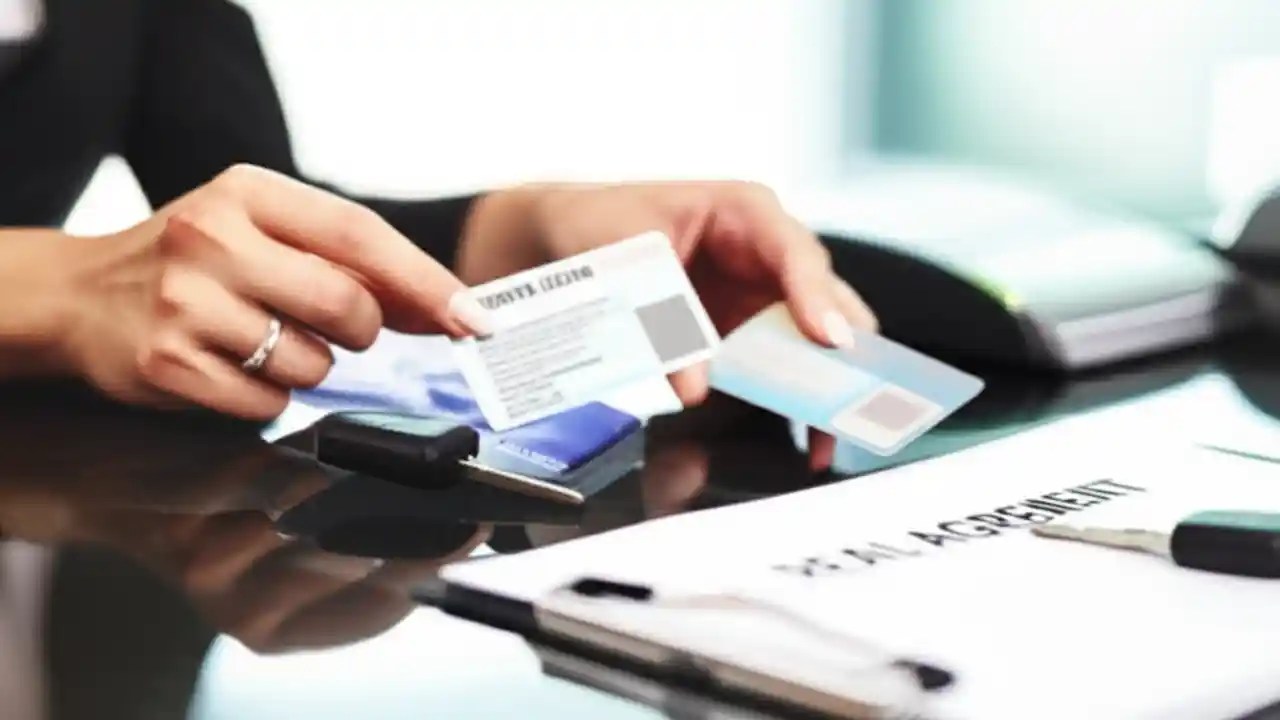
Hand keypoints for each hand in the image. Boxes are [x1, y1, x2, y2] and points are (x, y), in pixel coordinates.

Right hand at [59, 165, 493, 419]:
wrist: (84, 294)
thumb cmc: (198, 262)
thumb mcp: (264, 231)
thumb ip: (348, 260)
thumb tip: (447, 306)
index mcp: (250, 192)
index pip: (361, 236)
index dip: (426, 282)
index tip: (473, 319)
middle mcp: (213, 237)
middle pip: (347, 306)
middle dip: (361, 331)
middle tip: (331, 325)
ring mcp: (185, 301)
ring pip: (312, 363)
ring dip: (308, 365)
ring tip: (261, 339)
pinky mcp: (167, 363)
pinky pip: (267, 403)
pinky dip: (267, 397)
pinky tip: (232, 367)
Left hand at [457, 181, 876, 468]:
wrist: (562, 239)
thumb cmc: (597, 223)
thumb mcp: (627, 260)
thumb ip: (664, 319)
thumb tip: (695, 383)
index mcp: (744, 211)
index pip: (796, 252)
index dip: (818, 297)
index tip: (829, 340)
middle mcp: (765, 253)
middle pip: (825, 298)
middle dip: (845, 347)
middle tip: (855, 393)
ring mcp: (759, 295)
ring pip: (815, 340)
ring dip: (828, 384)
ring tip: (833, 432)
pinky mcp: (745, 333)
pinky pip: (782, 368)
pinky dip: (796, 401)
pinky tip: (806, 437)